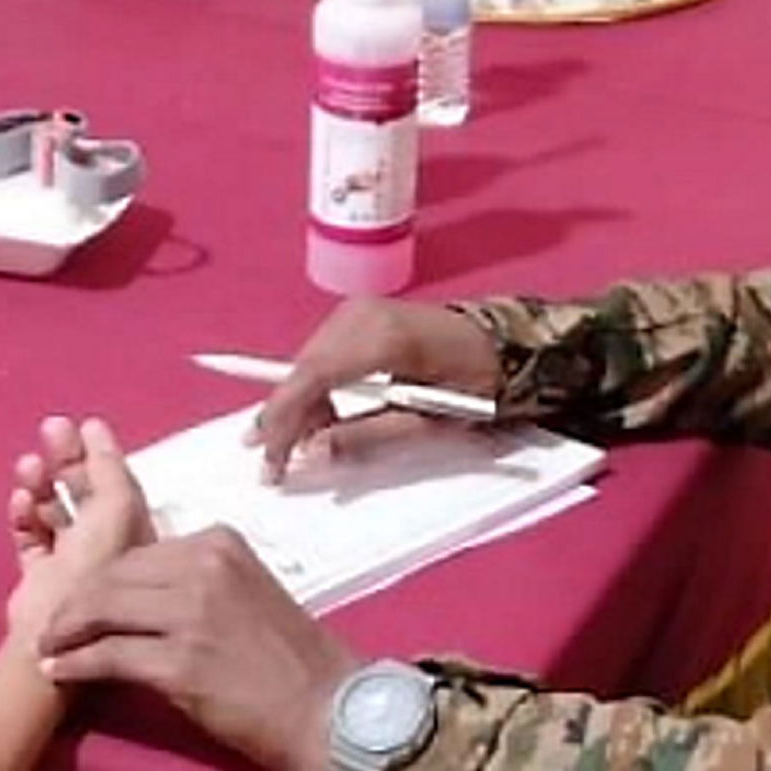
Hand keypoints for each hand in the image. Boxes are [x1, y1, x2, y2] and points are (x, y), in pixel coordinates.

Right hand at [3, 415, 147, 652]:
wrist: (55, 629)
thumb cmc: (97, 567)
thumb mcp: (114, 512)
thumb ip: (110, 474)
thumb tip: (99, 434)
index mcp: (133, 534)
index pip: (117, 485)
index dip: (102, 454)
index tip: (88, 423)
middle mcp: (106, 547)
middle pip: (86, 493)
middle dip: (69, 459)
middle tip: (53, 426)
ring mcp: (71, 563)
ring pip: (55, 511)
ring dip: (42, 484)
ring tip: (29, 463)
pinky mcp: (39, 578)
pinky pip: (30, 537)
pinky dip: (23, 516)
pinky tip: (19, 500)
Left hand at [35, 529, 358, 770]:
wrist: (333, 711)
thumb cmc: (293, 661)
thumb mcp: (247, 592)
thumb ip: (196, 581)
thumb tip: (137, 591)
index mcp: (218, 542)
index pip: (135, 551)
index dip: (97, 578)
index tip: (76, 599)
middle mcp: (202, 566)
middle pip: (110, 575)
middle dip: (72, 602)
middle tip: (49, 627)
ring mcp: (191, 613)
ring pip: (101, 609)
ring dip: (64, 632)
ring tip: (46, 649)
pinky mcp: (180, 664)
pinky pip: (108, 656)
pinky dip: (76, 664)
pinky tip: (58, 672)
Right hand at [249, 299, 507, 479]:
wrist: (498, 342)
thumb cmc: (473, 383)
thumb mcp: (427, 424)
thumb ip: (367, 438)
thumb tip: (316, 452)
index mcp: (385, 340)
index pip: (313, 377)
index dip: (284, 420)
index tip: (272, 458)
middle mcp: (364, 315)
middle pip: (303, 369)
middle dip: (284, 418)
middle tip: (275, 462)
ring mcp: (359, 309)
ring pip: (307, 361)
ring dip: (298, 403)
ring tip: (302, 443)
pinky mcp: (359, 313)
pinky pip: (321, 352)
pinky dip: (315, 385)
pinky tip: (322, 414)